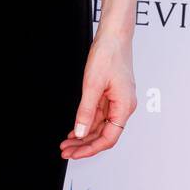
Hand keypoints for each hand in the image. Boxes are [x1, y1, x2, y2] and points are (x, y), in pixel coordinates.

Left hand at [60, 28, 135, 159]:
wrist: (114, 36)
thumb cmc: (108, 55)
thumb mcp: (92, 85)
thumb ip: (86, 111)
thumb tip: (79, 132)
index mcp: (124, 107)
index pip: (108, 138)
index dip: (90, 149)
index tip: (74, 153)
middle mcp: (123, 107)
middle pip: (104, 134)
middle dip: (84, 144)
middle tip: (65, 150)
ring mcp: (117, 101)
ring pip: (100, 126)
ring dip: (83, 135)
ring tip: (66, 142)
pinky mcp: (111, 95)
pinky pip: (99, 115)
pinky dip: (87, 122)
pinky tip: (75, 128)